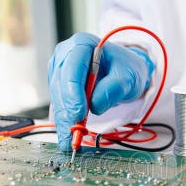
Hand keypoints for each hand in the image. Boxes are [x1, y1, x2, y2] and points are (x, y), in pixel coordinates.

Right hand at [48, 32, 154, 150]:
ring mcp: (59, 71)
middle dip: (67, 111)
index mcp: (82, 44)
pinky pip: (60, 105)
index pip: (72, 68)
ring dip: (64, 120)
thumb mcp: (128, 77)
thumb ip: (113, 89)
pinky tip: (68, 136)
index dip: (73, 92)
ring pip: (57, 98)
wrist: (123, 72)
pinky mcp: (59, 86)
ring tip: (70, 141)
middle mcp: (65, 55)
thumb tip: (95, 106)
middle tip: (73, 134)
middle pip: (61, 85)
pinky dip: (64, 122)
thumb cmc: (125, 69)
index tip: (79, 113)